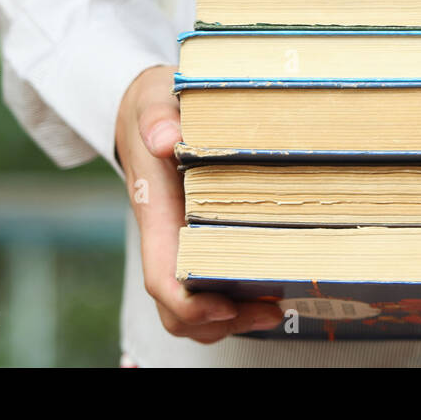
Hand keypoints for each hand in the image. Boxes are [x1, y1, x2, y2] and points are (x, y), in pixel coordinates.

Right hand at [115, 64, 282, 340]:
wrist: (144, 108)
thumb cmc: (152, 105)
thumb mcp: (154, 99)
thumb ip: (157, 116)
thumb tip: (165, 139)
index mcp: (156, 210)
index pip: (161, 276)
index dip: (191, 303)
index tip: (227, 304)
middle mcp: (165, 235)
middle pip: (178, 306)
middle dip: (221, 321)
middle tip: (273, 310)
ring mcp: (179, 241)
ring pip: (192, 304)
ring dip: (231, 317)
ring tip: (276, 306)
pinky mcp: (195, 238)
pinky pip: (207, 285)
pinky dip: (234, 298)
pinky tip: (269, 284)